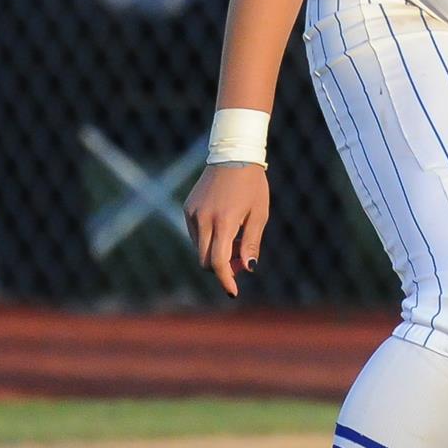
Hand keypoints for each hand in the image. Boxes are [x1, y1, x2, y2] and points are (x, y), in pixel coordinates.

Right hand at [184, 162, 268, 296]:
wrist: (234, 155)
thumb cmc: (252, 186)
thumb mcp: (259, 214)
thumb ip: (252, 242)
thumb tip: (248, 268)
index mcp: (223, 222)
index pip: (218, 261)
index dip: (225, 280)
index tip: (233, 292)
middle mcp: (203, 219)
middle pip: (205, 259)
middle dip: (222, 267)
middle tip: (240, 261)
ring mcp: (192, 213)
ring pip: (199, 248)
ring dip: (215, 252)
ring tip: (236, 237)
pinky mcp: (187, 208)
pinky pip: (195, 234)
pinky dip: (208, 239)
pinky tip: (224, 226)